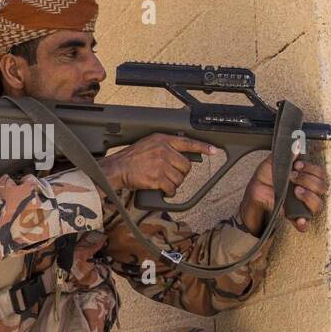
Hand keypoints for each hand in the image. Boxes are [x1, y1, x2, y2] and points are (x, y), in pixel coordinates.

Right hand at [101, 134, 219, 195]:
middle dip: (181, 173)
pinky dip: (169, 191)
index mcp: (162, 139)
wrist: (117, 169)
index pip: (188, 142)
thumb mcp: (149, 144)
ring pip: (180, 178)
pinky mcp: (157, 178)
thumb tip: (182, 157)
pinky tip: (162, 189)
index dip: (202, 147)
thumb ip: (165, 146)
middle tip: (171, 175)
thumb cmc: (131, 159)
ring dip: (174, 183)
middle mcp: (163, 150)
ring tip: (163, 182)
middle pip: (186, 165)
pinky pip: (172, 188)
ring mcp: (161, 164)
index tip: (213, 150)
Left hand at [238, 156, 329, 234]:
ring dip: (309, 196)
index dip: (311, 168)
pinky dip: (304, 222)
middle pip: (322, 187)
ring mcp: (301, 206)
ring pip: (319, 204)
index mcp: (303, 178)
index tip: (297, 165)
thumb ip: (283, 155)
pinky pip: (305, 223)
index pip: (320, 173)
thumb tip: (296, 145)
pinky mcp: (294, 218)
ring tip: (296, 191)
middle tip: (293, 177)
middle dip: (308, 179)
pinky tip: (299, 219)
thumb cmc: (262, 181)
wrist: (251, 198)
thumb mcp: (269, 165)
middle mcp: (306, 191)